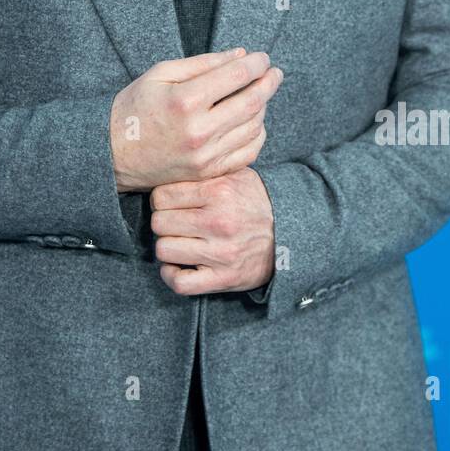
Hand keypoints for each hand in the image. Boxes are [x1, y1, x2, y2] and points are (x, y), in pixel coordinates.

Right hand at [110, 47, 281, 192]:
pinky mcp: (207, 172)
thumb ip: (202, 64)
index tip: (263, 57)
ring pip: (253, 127)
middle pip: (251, 102)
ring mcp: (205, 155)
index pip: (236, 76)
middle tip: (274, 73)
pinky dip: (257, 135)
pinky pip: (247, 153)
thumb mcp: (161, 74)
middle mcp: (199, 130)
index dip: (256, 64)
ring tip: (261, 94)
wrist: (112, 153)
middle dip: (268, 83)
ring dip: (263, 107)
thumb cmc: (134, 107)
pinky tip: (254, 122)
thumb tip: (240, 55)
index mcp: (185, 100)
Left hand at [150, 166, 275, 295]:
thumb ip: (204, 171)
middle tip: (174, 222)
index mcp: (219, 192)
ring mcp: (220, 253)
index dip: (161, 199)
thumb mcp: (235, 175)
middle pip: (159, 223)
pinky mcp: (223, 278)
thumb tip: (170, 167)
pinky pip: (180, 282)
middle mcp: (218, 222)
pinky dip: (171, 275)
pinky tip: (176, 265)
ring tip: (178, 241)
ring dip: (167, 246)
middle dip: (163, 221)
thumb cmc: (255, 201)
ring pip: (164, 250)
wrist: (290, 232)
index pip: (162, 196)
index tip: (168, 203)